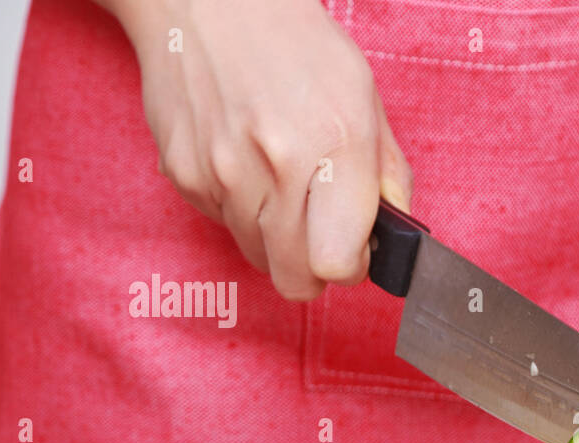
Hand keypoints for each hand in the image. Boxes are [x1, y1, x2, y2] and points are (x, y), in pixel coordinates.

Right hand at [110, 0, 412, 299]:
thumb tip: (395, 232)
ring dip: (276, 236)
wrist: (206, 1)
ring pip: (258, 256)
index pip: (336, 264)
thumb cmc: (294, 44)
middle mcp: (275, 165)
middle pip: (295, 279)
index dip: (349, 266)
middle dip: (314, 264)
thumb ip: (387, 173)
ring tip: (280, 180)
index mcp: (334, 145)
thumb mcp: (364, 96)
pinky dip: (239, 208)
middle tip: (321, 229)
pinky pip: (223, 224)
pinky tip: (245, 161)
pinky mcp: (183, 175)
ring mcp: (222, 173)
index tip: (353, 247)